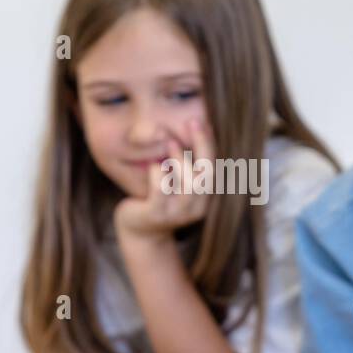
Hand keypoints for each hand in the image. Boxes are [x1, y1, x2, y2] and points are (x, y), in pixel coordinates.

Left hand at [114, 118, 213, 240]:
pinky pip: (160, 192)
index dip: (211, 145)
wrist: (138, 229)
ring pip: (189, 186)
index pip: (214, 168)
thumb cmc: (159, 198)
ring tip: (171, 142)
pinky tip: (154, 166)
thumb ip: (186, 162)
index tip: (205, 122)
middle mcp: (195, 208)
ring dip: (180, 160)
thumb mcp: (176, 180)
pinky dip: (158, 175)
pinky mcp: (156, 215)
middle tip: (193, 122)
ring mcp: (176, 214)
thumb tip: (193, 126)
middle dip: (202, 146)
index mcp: (204, 197)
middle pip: (206, 175)